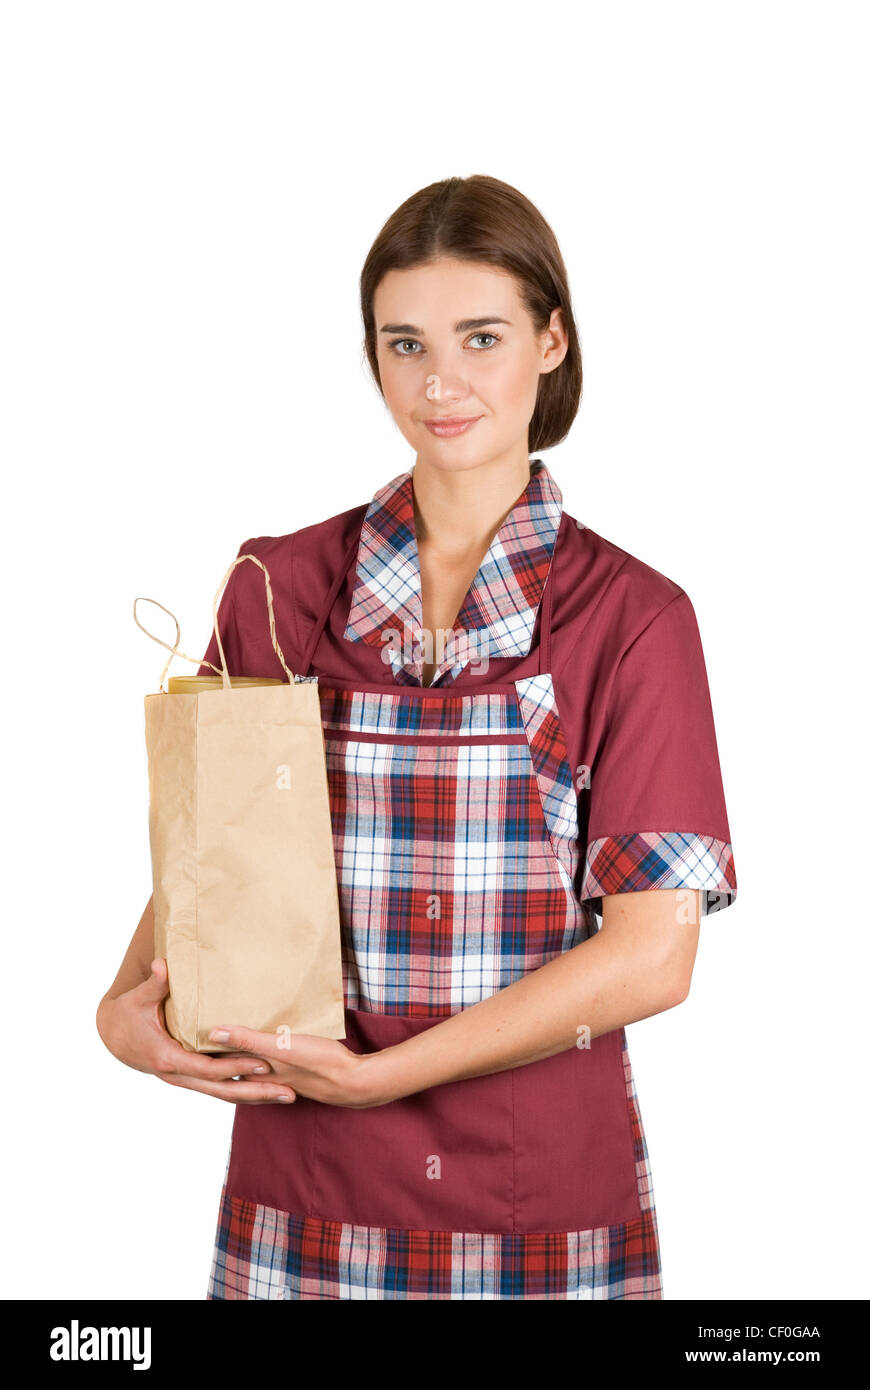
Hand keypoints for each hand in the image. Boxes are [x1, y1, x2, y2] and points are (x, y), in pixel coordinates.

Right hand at [95, 959, 297, 1104]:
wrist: (113, 1036)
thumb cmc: (128, 1014)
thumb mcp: (139, 999)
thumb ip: (155, 983)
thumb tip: (162, 965)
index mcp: (168, 1058)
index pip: (208, 1068)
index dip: (236, 1066)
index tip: (263, 1061)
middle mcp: (179, 1075)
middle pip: (223, 1090)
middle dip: (257, 1092)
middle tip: (289, 1093)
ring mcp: (185, 1079)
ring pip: (224, 1094)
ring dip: (255, 1096)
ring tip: (287, 1096)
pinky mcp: (190, 1077)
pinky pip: (219, 1088)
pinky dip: (242, 1090)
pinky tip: (266, 1090)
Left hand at [205, 1024, 388, 1108]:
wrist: (353, 1081)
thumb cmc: (317, 1063)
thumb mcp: (280, 1047)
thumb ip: (248, 1040)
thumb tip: (213, 1033)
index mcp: (254, 1073)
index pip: (217, 1063)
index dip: (198, 1052)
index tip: (180, 1034)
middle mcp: (261, 1078)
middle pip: (227, 1067)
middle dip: (209, 1055)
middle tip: (191, 1034)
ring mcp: (276, 1078)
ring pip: (244, 1067)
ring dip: (231, 1055)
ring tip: (219, 1037)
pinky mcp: (291, 1073)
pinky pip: (262, 1065)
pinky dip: (251, 1057)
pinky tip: (257, 1046)